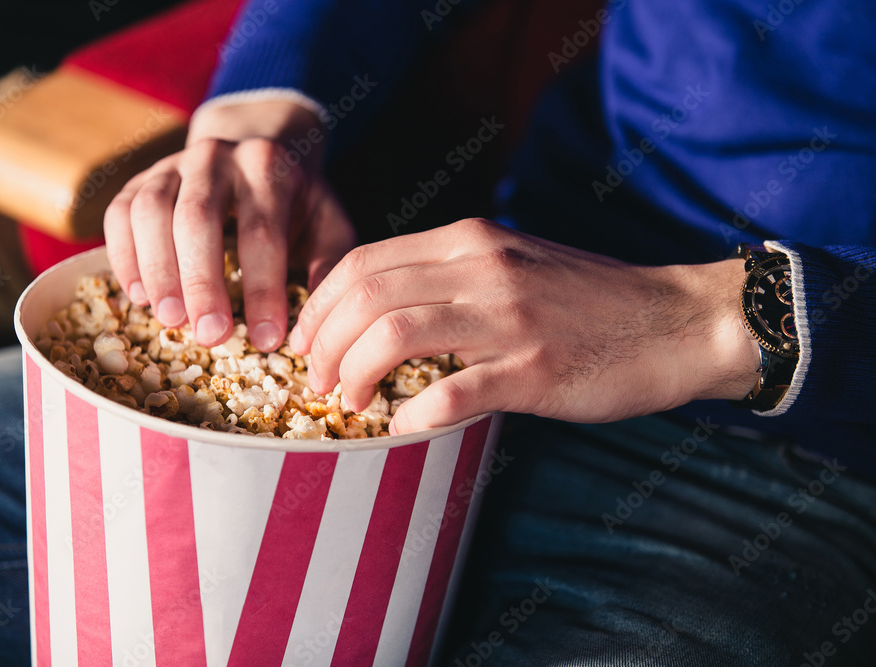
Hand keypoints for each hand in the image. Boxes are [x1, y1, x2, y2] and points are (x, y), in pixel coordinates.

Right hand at [104, 100, 356, 351]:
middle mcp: (216, 157)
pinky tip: (138, 297)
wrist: (258, 145)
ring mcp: (171, 164)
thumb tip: (316, 324)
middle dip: (202, 282)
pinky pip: (120, 213)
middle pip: (198, 218)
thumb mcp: (327, 224)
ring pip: (151, 211)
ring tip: (171, 320)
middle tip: (210, 336)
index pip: (262, 231)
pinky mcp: (139, 180)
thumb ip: (329, 265)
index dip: (263, 289)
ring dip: (158, 270)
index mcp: (268, 166)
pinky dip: (124, 256)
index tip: (266, 340)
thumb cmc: (296, 203)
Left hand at [289, 218, 760, 433]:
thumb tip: (382, 314)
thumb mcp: (514, 264)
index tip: (307, 343)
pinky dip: (413, 414)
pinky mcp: (535, 369)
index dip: (320, 307)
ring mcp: (509, 318)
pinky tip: (403, 428)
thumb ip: (451, 277)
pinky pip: (453, 391)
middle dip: (324, 345)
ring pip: (395, 333)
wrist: (678, 322)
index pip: (364, 262)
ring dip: (355, 374)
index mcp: (471, 241)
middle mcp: (482, 268)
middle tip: (317, 382)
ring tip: (349, 403)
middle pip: (367, 296)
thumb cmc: (591, 300)